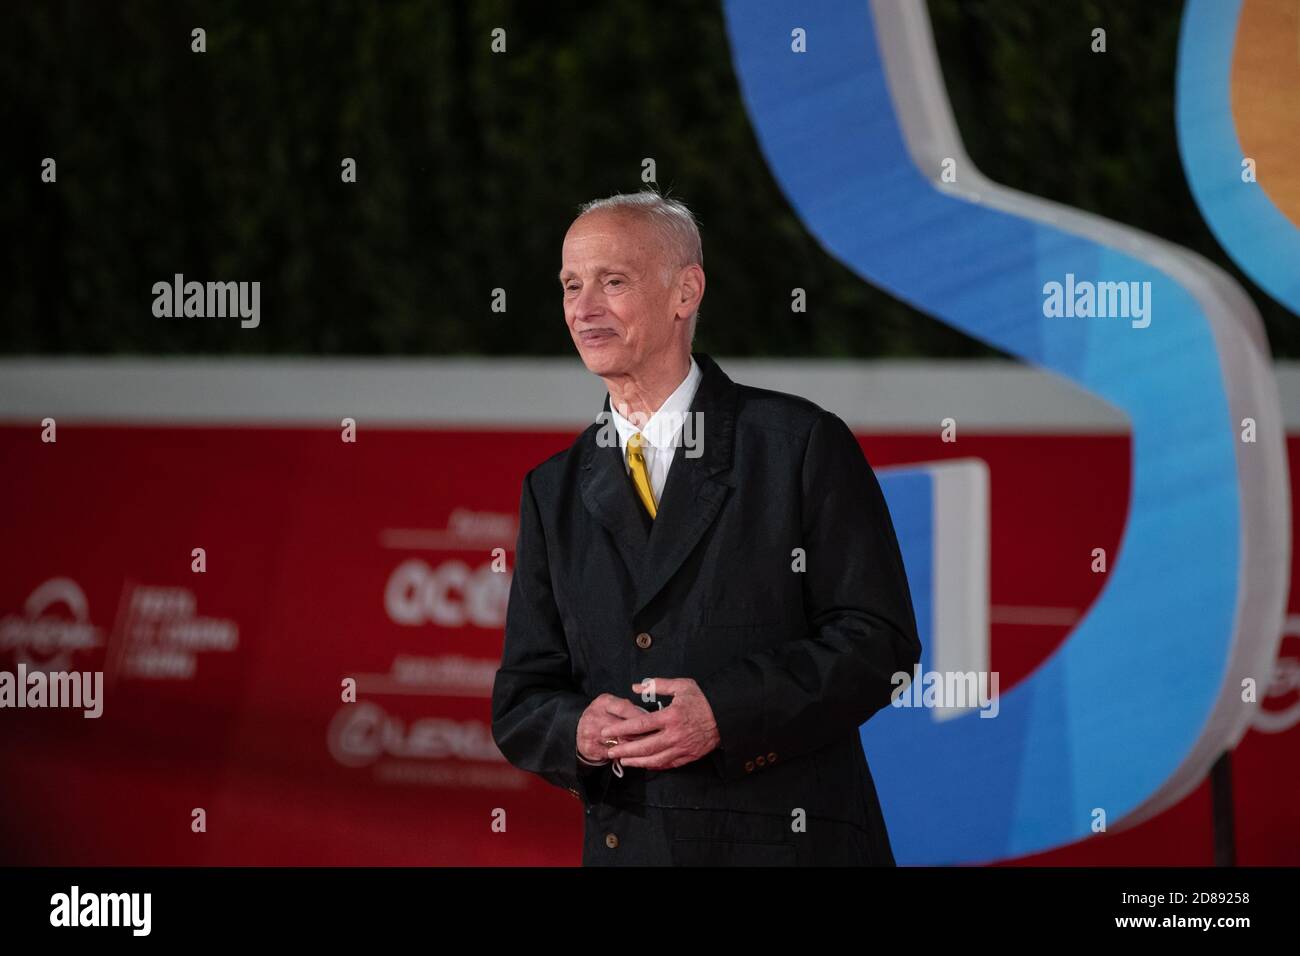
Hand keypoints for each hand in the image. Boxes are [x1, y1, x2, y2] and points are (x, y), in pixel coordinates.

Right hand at [577, 693, 648, 763]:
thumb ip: (628, 710)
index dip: (640, 716)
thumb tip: (650, 719)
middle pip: (622, 727)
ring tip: (645, 749)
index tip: (654, 723)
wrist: (580, 730)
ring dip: (633, 747)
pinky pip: (611, 753)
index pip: (624, 708)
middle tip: (654, 739)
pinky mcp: (588, 746)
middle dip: (639, 734)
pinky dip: (622, 755)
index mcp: (603, 702)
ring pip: (618, 741)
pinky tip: (630, 756)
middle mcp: (594, 715)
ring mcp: (589, 731)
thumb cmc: (604, 717)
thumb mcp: (613, 707)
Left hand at [602, 678, 720, 770]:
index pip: (640, 724)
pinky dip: (655, 766)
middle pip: (644, 746)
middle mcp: (674, 735)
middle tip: (610, 751)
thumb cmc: (703, 699)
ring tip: (623, 761)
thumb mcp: (681, 686)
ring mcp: (682, 748)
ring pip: (655, 759)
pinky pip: (668, 764)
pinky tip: (645, 764)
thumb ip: (657, 685)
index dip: (621, 729)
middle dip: (624, 750)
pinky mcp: (689, 756)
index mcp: (670, 716)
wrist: (726, 716)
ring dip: (637, 761)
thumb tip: (637, 687)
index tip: (608, 731)